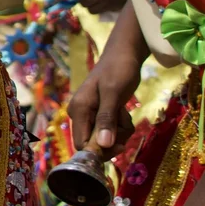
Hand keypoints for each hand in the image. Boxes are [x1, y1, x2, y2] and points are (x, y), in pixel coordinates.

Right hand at [67, 38, 139, 155]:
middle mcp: (79, 115)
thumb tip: (103, 145)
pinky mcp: (99, 114)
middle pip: (95, 144)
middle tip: (126, 125)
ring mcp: (89, 115)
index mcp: (78, 110)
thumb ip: (106, 119)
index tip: (120, 144)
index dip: (101, 150)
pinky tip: (123, 112)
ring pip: (104, 138)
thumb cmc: (118, 70)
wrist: (124, 55)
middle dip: (113, 139)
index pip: (83, 144)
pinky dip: (120, 126)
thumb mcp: (114, 94)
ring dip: (120, 132)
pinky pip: (109, 130)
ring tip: (125, 114)